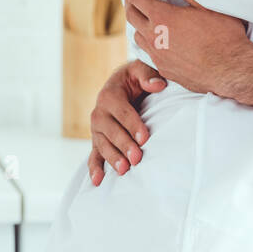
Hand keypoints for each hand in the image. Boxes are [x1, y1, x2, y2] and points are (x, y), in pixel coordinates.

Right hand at [88, 59, 167, 184]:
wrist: (122, 85)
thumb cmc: (135, 78)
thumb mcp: (140, 70)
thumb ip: (148, 75)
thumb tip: (159, 84)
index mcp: (110, 95)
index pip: (122, 112)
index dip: (133, 125)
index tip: (145, 138)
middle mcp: (99, 113)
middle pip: (111, 131)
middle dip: (124, 145)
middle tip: (137, 158)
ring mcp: (97, 128)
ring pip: (102, 144)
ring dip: (112, 158)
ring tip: (123, 170)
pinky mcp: (97, 140)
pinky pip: (93, 154)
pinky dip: (94, 168)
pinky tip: (97, 181)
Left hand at [124, 0, 249, 97]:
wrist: (231, 71)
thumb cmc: (224, 36)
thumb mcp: (207, 6)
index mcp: (163, 18)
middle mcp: (155, 37)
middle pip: (131, 16)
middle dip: (130, 2)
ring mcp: (158, 55)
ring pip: (138, 37)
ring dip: (138, 24)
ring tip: (144, 17)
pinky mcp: (164, 70)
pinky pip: (149, 53)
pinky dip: (149, 43)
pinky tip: (158, 41)